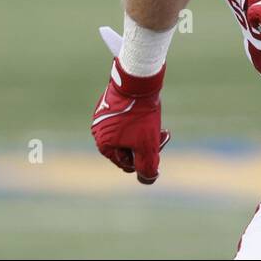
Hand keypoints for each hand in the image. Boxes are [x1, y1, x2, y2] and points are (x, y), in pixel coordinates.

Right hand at [91, 25, 170, 183]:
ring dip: (144, 133)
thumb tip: (147, 179)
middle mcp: (97, 131)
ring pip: (127, 133)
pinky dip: (138, 120)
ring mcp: (102, 116)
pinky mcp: (109, 103)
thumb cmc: (141, 115)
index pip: (126, 163)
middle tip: (162, 134)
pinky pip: (125, 119)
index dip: (144, 158)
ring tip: (157, 124)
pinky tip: (148, 112)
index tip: (157, 146)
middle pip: (126, 148)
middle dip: (145, 144)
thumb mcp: (148, 145)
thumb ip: (147, 166)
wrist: (137, 80)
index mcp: (103, 144)